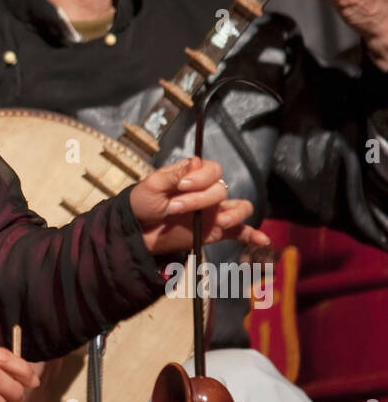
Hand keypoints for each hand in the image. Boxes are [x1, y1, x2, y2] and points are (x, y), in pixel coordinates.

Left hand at [130, 156, 271, 255]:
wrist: (138, 231)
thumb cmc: (143, 203)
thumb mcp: (152, 186)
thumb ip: (174, 175)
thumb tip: (195, 160)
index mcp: (194, 177)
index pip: (212, 170)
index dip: (201, 178)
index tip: (181, 187)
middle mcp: (208, 192)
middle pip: (221, 190)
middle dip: (200, 200)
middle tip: (175, 208)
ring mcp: (215, 212)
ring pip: (240, 207)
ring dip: (234, 213)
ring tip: (220, 221)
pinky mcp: (216, 231)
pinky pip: (241, 232)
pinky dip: (253, 235)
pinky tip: (262, 240)